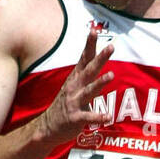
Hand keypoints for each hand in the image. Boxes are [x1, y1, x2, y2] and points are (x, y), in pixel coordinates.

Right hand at [39, 28, 115, 146]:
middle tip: (111, 46)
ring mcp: (74, 102)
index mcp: (76, 78)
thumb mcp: (74, 86)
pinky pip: (88, 117)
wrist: (48, 127)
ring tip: (111, 75)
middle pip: (89, 70)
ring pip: (89, 90)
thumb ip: (86, 73)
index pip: (84, 58)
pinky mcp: (75, 118)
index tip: (94, 30)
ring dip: (100, 82)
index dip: (90, 45)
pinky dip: (98, 117)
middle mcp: (74, 87)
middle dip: (100, 58)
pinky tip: (108, 117)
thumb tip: (98, 58)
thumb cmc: (66, 105)